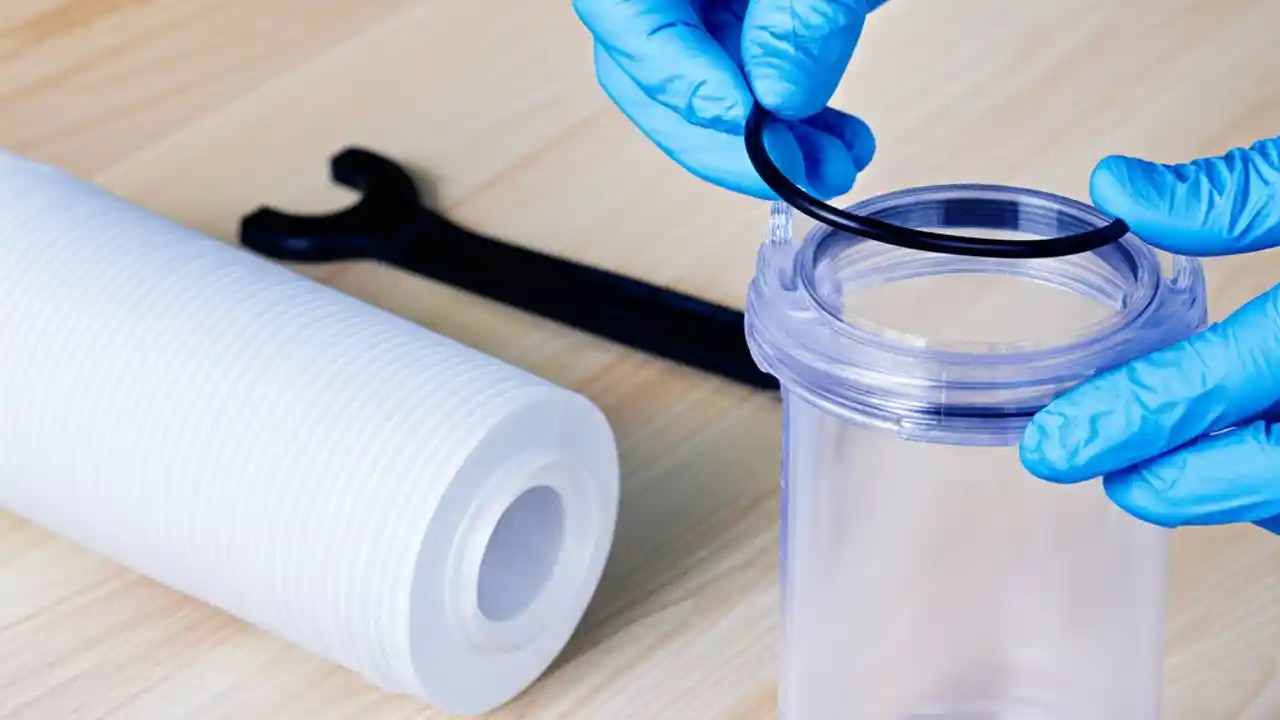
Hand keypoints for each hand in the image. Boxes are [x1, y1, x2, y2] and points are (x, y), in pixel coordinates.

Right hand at [573, 0, 885, 198]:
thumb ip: (803, 16)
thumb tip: (778, 98)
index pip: (623, 18)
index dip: (679, 83)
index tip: (749, 128)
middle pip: (645, 68)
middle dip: (725, 140)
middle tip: (794, 175)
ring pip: (694, 76)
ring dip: (764, 139)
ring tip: (833, 164)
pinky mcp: (732, 6)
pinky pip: (735, 63)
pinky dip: (784, 108)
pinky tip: (833, 138)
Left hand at [1020, 136, 1279, 534]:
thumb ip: (1235, 195)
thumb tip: (1118, 186)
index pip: (1225, 378)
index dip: (1133, 417)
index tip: (1057, 446)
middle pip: (1270, 470)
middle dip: (1176, 484)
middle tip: (1105, 475)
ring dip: (1233, 492)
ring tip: (1158, 476)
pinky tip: (1243, 463)